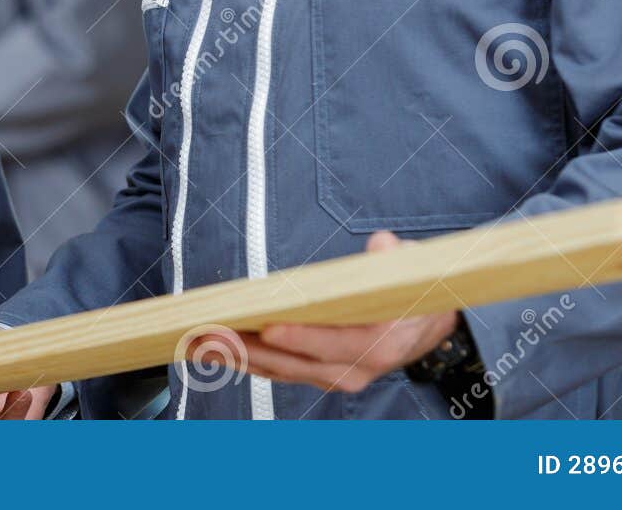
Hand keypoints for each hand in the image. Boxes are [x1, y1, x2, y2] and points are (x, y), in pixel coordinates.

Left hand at [191, 231, 457, 394]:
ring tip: (197, 341)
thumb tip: (381, 246)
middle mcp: (356, 368)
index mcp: (382, 343)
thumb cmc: (411, 292)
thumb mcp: (412, 269)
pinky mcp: (317, 375)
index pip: (337, 344)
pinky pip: (277, 370)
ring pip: (279, 369)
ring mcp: (335, 376)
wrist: (425, 328)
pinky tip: (215, 349)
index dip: (303, 337)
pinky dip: (245, 360)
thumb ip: (395, 258)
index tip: (269, 327)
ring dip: (236, 356)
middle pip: (296, 361)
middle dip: (250, 348)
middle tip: (209, 332)